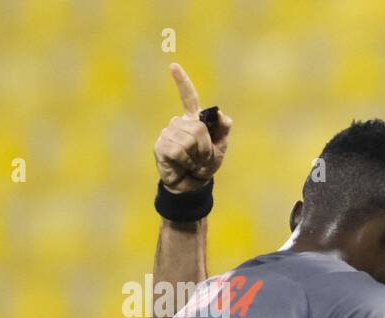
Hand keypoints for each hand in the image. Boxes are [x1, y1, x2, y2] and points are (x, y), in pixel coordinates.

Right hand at [154, 63, 231, 193]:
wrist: (192, 183)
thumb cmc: (206, 164)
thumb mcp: (220, 148)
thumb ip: (223, 131)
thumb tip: (223, 115)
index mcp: (194, 121)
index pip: (188, 98)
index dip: (182, 82)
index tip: (174, 66)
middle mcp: (179, 124)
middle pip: (198, 128)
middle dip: (206, 146)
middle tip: (202, 157)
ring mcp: (168, 134)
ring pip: (189, 139)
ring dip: (196, 156)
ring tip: (192, 162)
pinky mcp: (161, 146)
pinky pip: (179, 150)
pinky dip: (186, 161)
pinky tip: (183, 164)